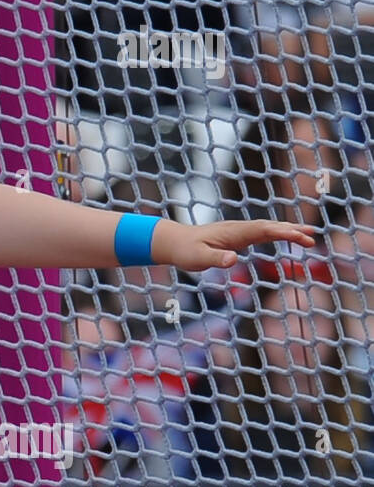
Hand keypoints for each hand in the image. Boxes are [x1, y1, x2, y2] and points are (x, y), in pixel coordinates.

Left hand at [153, 219, 318, 271]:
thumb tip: (233, 259)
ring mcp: (237, 231)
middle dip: (291, 230)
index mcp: (232, 233)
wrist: (173, 242)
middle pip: (269, 227)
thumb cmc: (185, 251)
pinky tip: (285, 235)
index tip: (299, 237)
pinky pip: (260, 233)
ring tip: (308, 234)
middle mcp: (237, 229)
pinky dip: (276, 233)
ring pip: (267, 228)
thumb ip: (215, 259)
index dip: (282, 233)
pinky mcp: (235, 237)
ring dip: (287, 230)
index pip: (262, 230)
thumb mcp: (197, 258)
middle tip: (312, 236)